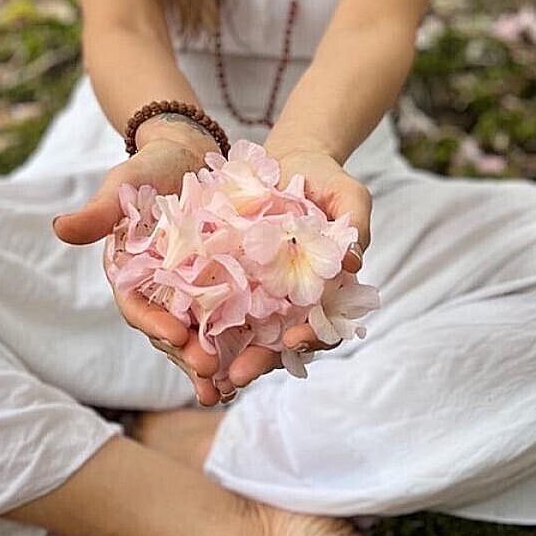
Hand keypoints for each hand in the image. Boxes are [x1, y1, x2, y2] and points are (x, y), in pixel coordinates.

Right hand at [55, 118, 225, 404]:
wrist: (190, 156)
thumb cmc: (152, 168)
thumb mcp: (126, 183)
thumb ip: (100, 210)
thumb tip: (59, 229)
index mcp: (131, 273)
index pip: (137, 306)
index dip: (154, 323)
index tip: (176, 333)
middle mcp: (159, 292)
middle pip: (169, 331)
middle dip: (187, 354)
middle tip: (209, 371)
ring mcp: (192, 294)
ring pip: (199, 336)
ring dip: (213, 363)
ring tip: (230, 387)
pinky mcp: (224, 289)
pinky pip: (230, 321)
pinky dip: (240, 344)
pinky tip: (257, 364)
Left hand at [224, 147, 372, 389]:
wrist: (290, 158)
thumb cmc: (327, 179)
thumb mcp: (348, 196)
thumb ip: (355, 227)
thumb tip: (354, 262)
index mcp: (326, 290)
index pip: (324, 325)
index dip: (312, 337)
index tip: (295, 340)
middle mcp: (292, 299)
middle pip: (278, 341)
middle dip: (259, 360)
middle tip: (237, 376)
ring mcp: (260, 291)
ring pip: (244, 333)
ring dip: (225, 355)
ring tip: (204, 371)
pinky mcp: (231, 275)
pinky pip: (215, 302)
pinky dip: (201, 322)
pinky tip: (181, 334)